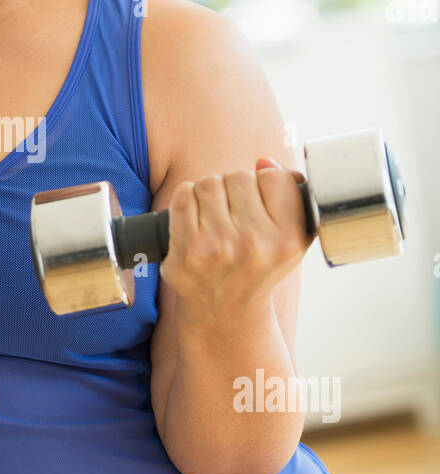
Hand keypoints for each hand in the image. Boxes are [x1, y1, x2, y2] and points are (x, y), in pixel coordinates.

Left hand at [159, 156, 311, 316]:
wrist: (225, 311)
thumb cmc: (259, 266)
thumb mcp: (290, 237)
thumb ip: (289, 194)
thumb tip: (264, 163)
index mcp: (288, 239)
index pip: (274, 178)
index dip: (265, 184)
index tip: (260, 202)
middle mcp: (255, 244)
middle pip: (239, 177)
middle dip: (234, 188)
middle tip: (234, 214)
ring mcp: (218, 248)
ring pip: (209, 183)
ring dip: (209, 193)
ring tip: (215, 217)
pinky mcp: (187, 250)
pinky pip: (183, 195)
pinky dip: (187, 199)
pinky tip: (195, 219)